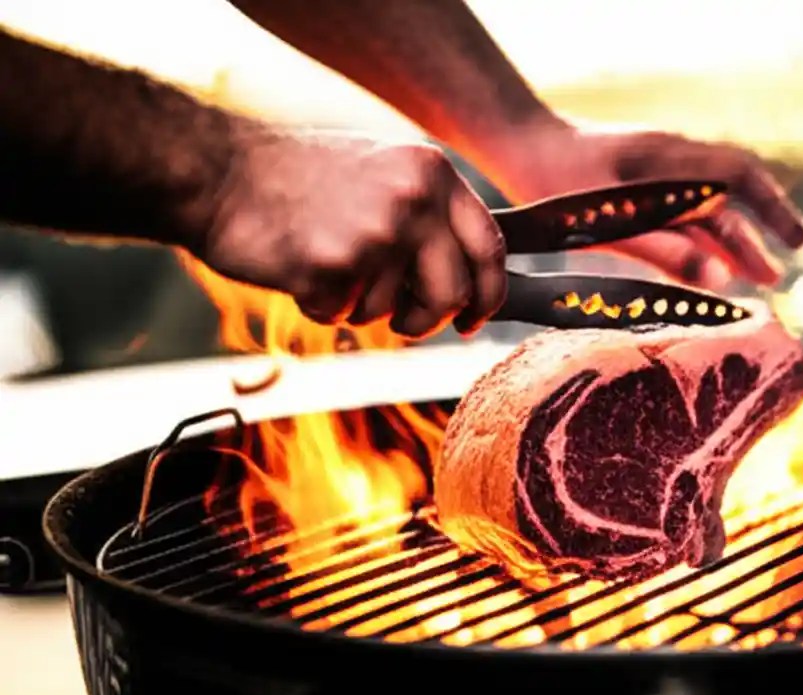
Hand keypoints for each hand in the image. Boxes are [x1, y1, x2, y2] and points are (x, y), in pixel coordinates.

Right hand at [197, 124, 505, 337]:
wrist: (217, 171)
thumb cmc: (297, 177)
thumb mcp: (383, 170)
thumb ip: (429, 213)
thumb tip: (468, 277)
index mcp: (431, 173)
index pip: (489, 247)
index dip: (488, 293)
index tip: (473, 317)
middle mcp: (413, 199)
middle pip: (452, 293)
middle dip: (428, 319)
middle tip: (404, 321)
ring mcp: (375, 232)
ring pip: (392, 311)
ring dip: (360, 305)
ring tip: (326, 264)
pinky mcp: (332, 265)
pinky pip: (342, 315)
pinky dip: (319, 305)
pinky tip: (298, 267)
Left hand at [502, 124, 802, 290]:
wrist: (515, 144)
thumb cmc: (556, 180)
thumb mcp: (611, 222)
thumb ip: (666, 250)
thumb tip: (721, 281)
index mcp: (671, 158)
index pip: (741, 176)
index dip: (774, 210)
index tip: (797, 244)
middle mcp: (670, 163)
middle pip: (727, 198)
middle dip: (756, 236)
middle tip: (775, 276)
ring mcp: (653, 175)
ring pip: (703, 210)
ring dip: (730, 242)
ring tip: (754, 278)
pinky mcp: (635, 191)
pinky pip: (679, 215)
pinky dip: (699, 240)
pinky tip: (708, 266)